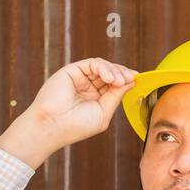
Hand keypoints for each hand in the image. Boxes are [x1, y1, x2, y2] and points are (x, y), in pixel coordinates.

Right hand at [0, 58, 137, 168]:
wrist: (53, 126)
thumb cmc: (76, 126)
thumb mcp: (104, 112)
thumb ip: (116, 95)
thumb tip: (131, 80)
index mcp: (95, 99)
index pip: (114, 85)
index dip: (126, 80)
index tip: (136, 79)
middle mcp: (88, 87)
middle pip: (110, 73)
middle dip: (122, 74)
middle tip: (131, 78)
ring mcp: (80, 78)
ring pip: (102, 66)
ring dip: (114, 71)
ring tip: (119, 81)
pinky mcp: (72, 71)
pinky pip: (92, 63)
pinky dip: (103, 68)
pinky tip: (109, 78)